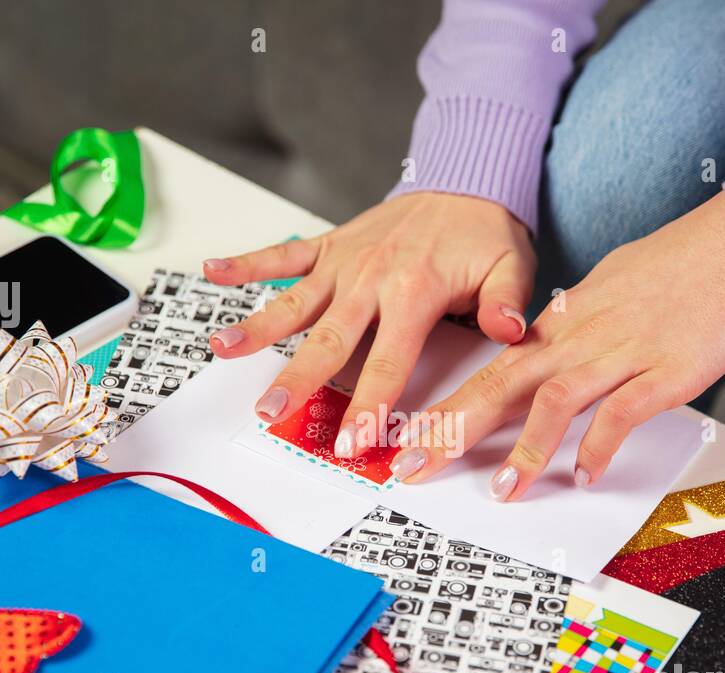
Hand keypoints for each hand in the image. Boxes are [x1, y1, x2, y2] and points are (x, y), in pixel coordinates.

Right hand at [203, 192, 535, 457]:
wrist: (465, 181)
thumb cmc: (486, 234)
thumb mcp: (512, 266)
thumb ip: (506, 302)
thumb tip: (510, 331)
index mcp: (414, 291)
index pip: (388, 360)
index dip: (370, 404)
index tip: (352, 440)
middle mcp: (371, 278)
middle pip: (329, 339)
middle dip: (298, 379)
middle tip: (270, 412)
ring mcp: (345, 261)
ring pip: (295, 301)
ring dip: (257, 325)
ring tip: (222, 347)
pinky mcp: (330, 244)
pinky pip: (284, 253)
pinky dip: (248, 261)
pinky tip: (212, 270)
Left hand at [390, 191, 724, 498]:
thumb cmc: (677, 265)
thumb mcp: (606, 289)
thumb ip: (572, 325)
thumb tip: (546, 346)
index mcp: (562, 322)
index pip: (490, 369)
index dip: (445, 407)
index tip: (409, 440)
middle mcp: (580, 337)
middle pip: (501, 385)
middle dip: (451, 430)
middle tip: (413, 469)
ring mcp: (621, 353)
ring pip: (554, 401)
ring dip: (525, 449)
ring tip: (502, 491)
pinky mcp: (665, 370)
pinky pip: (622, 413)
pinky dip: (600, 446)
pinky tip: (585, 474)